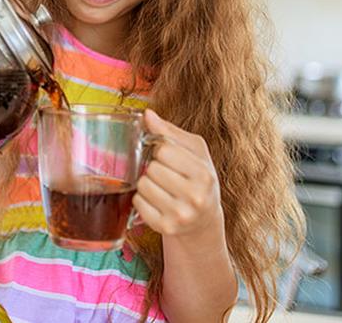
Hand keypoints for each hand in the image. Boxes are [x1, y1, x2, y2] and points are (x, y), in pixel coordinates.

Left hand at [133, 109, 223, 239]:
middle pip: (152, 168)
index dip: (161, 151)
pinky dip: (142, 199)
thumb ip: (170, 132)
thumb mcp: (194, 152)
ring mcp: (180, 215)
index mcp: (204, 174)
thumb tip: (147, 114)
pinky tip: (156, 201)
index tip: (168, 158)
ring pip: (143, 185)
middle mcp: (195, 197)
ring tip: (161, 188)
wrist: (204, 220)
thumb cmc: (198, 179)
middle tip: (165, 175)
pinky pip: (138, 203)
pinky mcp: (166, 228)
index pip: (164, 150)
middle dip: (153, 168)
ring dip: (147, 183)